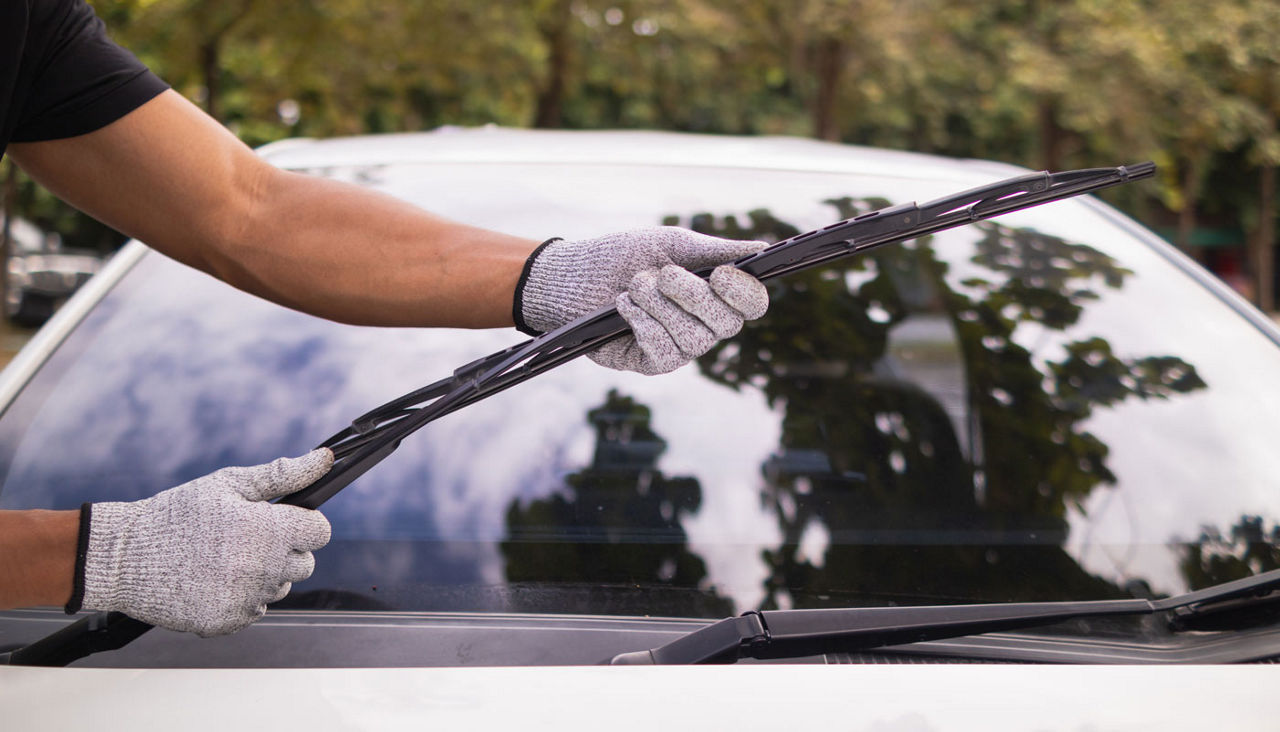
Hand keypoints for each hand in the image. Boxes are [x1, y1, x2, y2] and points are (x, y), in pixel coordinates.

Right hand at [74, 449, 333, 636]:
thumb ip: (282, 474)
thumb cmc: (179, 513)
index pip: (320, 532)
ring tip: (224, 559)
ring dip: (263, 575)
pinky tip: (213, 580)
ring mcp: (245, 598)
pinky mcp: (227, 621)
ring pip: (280, 588)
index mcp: (269, 531)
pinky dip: (240, 597)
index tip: (284, 521)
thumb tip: (324, 459)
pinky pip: (254, 610)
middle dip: (285, 550)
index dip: (305, 524)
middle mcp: (263, 568)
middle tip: (247, 539)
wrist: (125, 556)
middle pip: (305, 564)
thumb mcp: (229, 484)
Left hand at [514, 227, 769, 374]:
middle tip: (661, 274)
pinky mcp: (654, 364)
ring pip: (693, 337)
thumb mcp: (670, 244)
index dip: (744, 293)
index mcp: (716, 293)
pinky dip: (643, 324)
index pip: (752, 303)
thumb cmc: (625, 257)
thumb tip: (761, 249)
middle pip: (727, 323)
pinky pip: (664, 352)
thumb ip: (716, 250)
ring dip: (658, 305)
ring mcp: (682, 348)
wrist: (576, 276)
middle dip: (691, 295)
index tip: (721, 274)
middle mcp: (706, 325)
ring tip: (634, 286)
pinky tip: (623, 307)